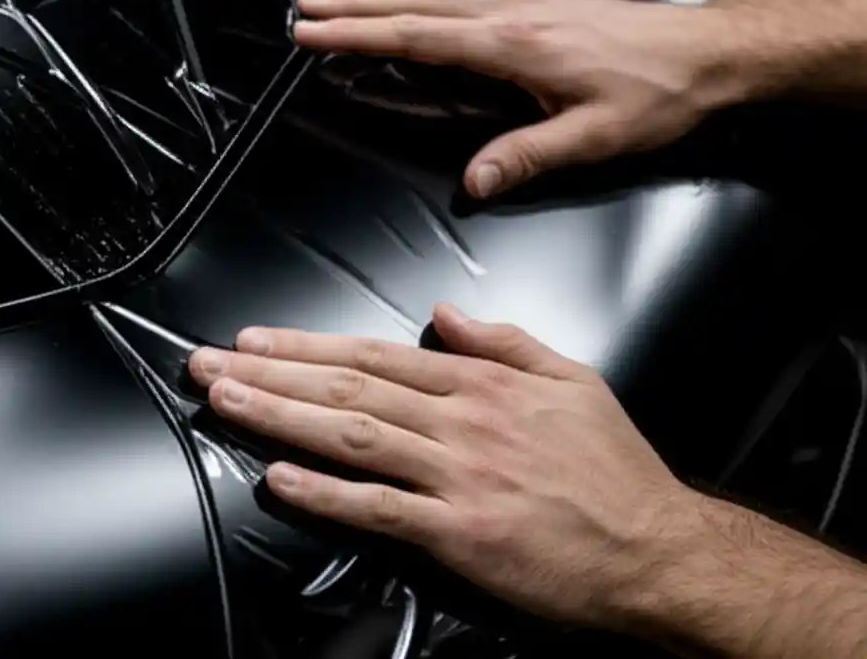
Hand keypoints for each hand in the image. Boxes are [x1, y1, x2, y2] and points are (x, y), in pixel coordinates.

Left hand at [188, 304, 699, 628]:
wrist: (657, 552)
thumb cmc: (615, 473)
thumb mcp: (573, 381)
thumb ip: (505, 341)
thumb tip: (445, 313)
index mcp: (483, 384)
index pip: (376, 354)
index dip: (307, 344)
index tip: (255, 339)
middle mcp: (462, 422)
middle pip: (348, 387)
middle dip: (271, 371)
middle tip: (209, 363)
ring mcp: (457, 477)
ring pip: (351, 435)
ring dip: (280, 416)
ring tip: (224, 402)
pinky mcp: (458, 534)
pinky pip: (378, 507)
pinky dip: (324, 492)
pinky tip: (278, 477)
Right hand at [293, 0, 745, 196]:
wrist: (705, 52)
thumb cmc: (654, 93)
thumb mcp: (591, 138)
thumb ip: (525, 157)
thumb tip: (472, 182)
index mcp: (514, 45)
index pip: (417, 37)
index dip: (359, 36)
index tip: (314, 35)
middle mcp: (512, 13)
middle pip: (413, 5)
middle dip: (352, 9)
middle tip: (304, 11)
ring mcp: (523, 0)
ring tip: (338, 2)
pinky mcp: (536, 0)